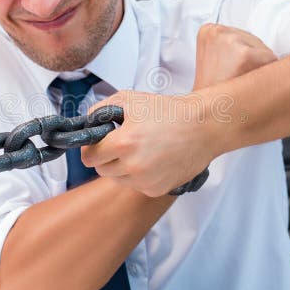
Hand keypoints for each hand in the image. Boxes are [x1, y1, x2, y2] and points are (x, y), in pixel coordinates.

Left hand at [82, 89, 215, 197]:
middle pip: (101, 170)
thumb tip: (86, 124)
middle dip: (105, 157)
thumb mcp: (130, 99)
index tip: (98, 142)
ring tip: (139, 150)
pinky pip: (136, 186)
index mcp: (124, 143)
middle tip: (120, 144)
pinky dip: (138, 175)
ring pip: (118, 179)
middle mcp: (133, 166)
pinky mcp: (157, 190)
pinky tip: (152, 160)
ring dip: (121, 167)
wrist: (204, 126)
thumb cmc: (168, 111)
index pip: (89, 157)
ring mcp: (145, 181)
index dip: (91, 147)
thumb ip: (101, 110)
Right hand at [192, 23, 276, 90]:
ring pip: (264, 51)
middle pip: (254, 40)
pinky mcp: (245, 55)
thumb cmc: (215, 89)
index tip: (227, 68)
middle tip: (234, 77)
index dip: (240, 55)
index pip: (241, 35)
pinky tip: (246, 83)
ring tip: (238, 80)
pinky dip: (265, 74)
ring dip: (258, 67)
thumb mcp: (213, 59)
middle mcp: (218, 32)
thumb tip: (261, 36)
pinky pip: (271, 60)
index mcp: (208, 30)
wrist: (207, 114)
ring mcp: (231, 41)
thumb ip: (230, 45)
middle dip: (252, 60)